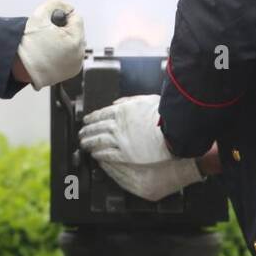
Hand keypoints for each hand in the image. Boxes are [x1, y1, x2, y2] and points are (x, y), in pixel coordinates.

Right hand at [15, 0, 85, 89]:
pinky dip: (61, 52)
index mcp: (75, 41)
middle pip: (75, 31)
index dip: (61, 15)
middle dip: (62, 29)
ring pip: (72, 43)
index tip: (49, 22)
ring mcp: (75, 65)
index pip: (76, 17)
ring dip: (62, 40)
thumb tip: (65, 6)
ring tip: (46, 44)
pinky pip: (69, 56)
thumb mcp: (39, 15)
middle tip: (46, 33)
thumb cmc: (28, 45)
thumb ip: (55, 4)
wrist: (19, 67)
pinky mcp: (70, 72)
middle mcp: (79, 55)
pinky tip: (48, 53)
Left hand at [78, 95, 203, 201]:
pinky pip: (107, 155)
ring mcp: (120, 141)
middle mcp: (118, 126)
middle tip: (81, 134)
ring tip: (84, 145)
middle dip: (87, 131)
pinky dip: (99, 154)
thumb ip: (129, 101)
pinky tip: (95, 155)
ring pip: (99, 142)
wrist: (174, 131)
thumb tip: (117, 102)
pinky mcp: (125, 155)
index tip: (86, 121)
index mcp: (122, 111)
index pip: (100, 114)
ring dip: (89, 143)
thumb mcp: (146, 100)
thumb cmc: (164, 116)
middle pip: (96, 128)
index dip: (91, 118)